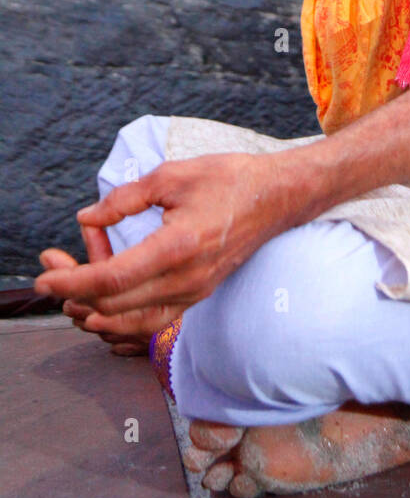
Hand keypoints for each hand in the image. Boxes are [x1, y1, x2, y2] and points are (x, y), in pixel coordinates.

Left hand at [33, 150, 309, 338]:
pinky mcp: (198, 295)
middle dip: (73, 292)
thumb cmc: (229, 180)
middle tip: (52, 267)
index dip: (70, 282)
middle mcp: (186, 279)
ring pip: (129, 322)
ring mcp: (194, 292)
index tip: (44, 277)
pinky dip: (120, 317)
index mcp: (177, 247)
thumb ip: (125, 199)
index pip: (110, 279)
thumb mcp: (172, 175)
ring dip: (94, 310)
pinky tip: (103, 299)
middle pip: (113, 306)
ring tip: (73, 286)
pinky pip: (151, 321)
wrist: (276, 198)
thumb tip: (88, 218)